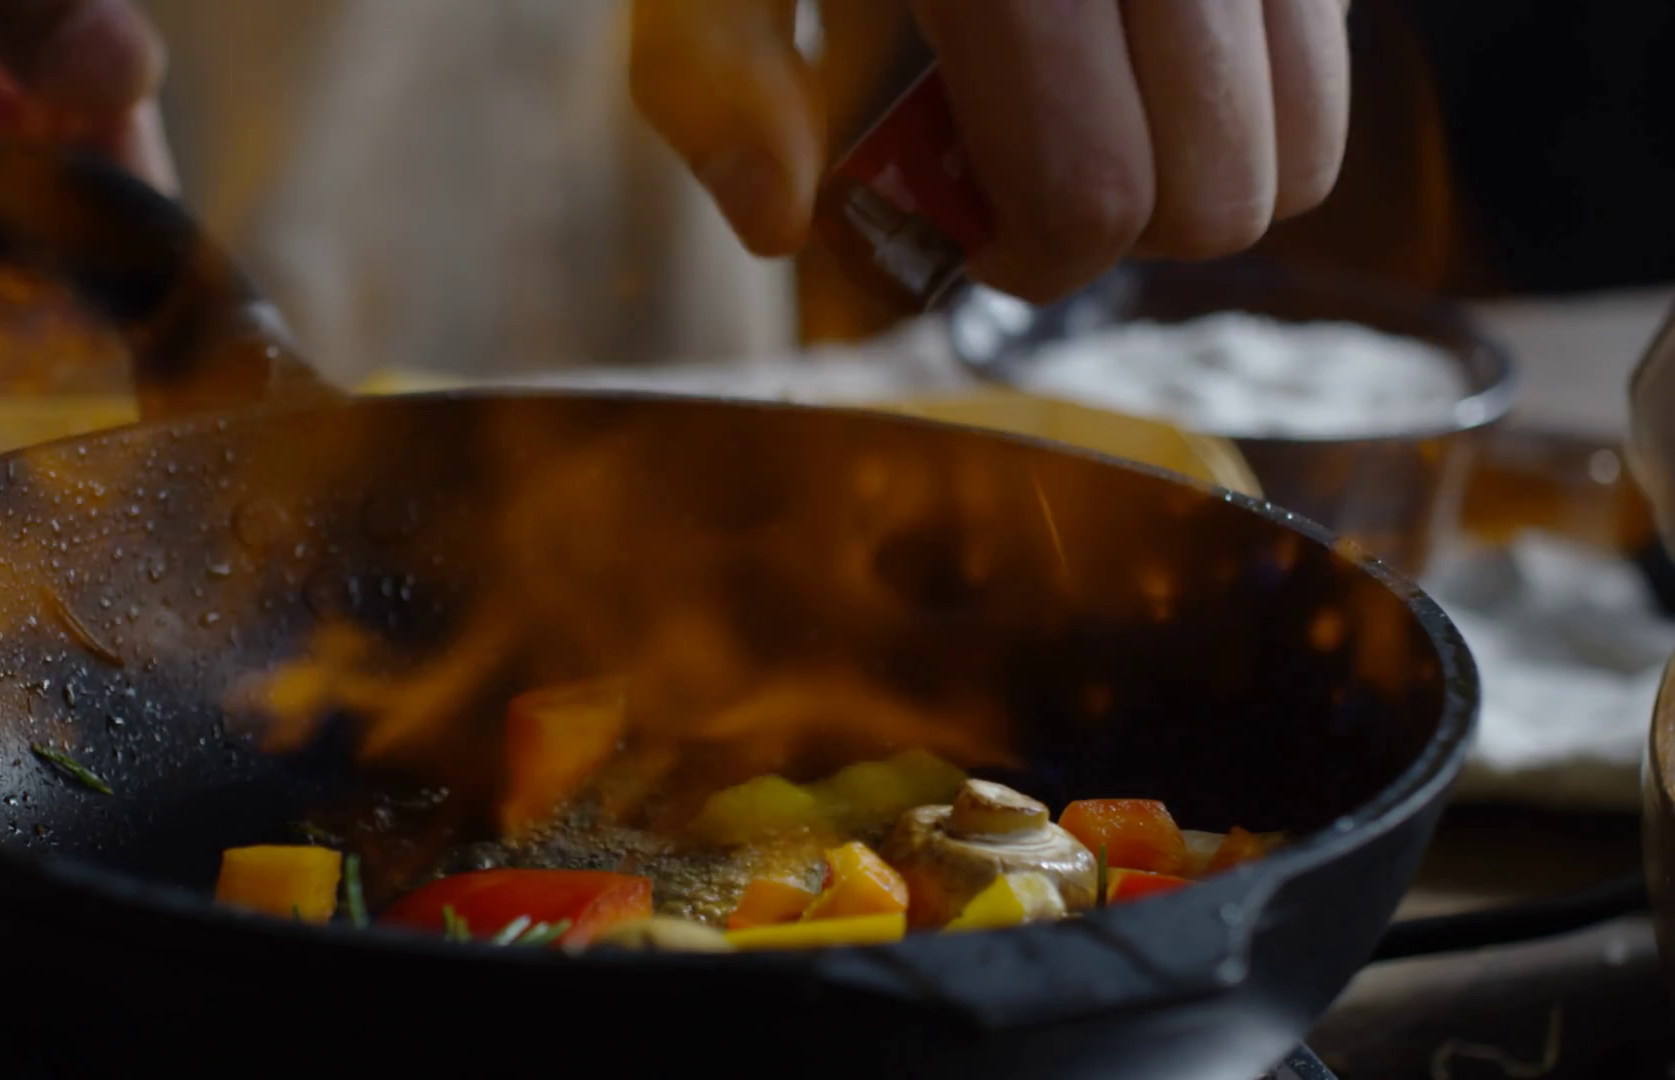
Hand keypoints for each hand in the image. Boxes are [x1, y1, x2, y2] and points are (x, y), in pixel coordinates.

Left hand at [631, 0, 1351, 302]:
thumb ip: (716, 76)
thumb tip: (780, 223)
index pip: (1094, 188)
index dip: (1035, 260)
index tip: (979, 249)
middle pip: (1228, 190)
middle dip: (1125, 231)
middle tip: (1034, 185)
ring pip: (1311, 128)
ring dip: (1203, 165)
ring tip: (1094, 106)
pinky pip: (1325, 28)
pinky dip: (1249, 71)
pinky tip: (1144, 21)